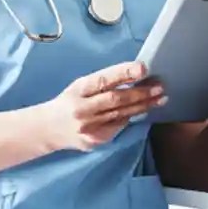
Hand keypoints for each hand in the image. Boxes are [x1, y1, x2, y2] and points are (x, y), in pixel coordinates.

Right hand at [42, 62, 166, 151]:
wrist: (47, 129)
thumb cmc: (69, 102)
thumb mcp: (80, 87)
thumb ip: (103, 83)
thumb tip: (135, 76)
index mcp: (78, 89)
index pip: (103, 79)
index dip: (123, 73)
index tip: (142, 68)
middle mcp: (82, 109)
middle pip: (116, 100)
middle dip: (140, 93)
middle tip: (160, 87)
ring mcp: (88, 127)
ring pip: (121, 114)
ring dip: (142, 106)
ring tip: (160, 99)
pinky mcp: (94, 140)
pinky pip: (117, 127)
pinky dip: (130, 117)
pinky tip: (142, 110)